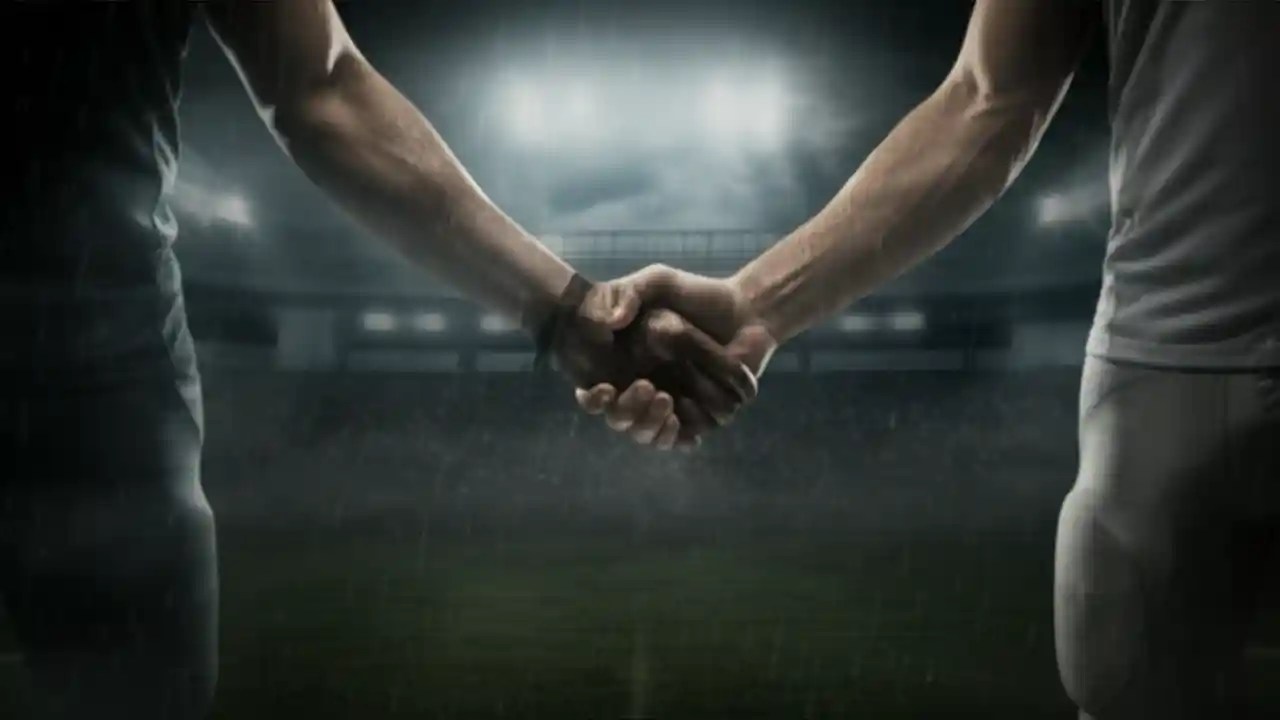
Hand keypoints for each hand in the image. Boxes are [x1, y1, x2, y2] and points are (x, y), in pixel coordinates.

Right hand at [574, 265, 778, 446]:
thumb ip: (628, 292)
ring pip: (644, 434)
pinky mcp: (695, 418)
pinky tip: (677, 423)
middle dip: (625, 410)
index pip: (593, 391)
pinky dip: (673, 438)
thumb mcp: (659, 282)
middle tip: (646, 387)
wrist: (746, 313)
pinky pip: (676, 440)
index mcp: (620, 362)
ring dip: (648, 425)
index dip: (591, 398)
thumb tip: (609, 322)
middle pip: (618, 419)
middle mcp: (638, 389)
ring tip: (666, 400)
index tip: (602, 389)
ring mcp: (666, 407)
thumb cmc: (697, 295)